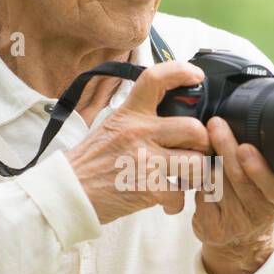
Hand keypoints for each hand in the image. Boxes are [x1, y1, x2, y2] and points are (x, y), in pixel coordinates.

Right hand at [66, 61, 210, 224]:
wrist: (69, 193)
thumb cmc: (90, 163)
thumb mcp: (111, 127)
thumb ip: (139, 119)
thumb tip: (169, 113)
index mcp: (129, 114)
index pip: (155, 79)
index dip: (181, 72)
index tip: (197, 76)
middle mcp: (139, 133)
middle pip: (193, 128)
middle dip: (204, 142)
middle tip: (199, 151)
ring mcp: (145, 161)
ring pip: (196, 162)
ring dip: (196, 174)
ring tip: (185, 179)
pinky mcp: (148, 188)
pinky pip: (180, 194)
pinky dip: (176, 202)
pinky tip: (167, 201)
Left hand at [193, 116, 273, 273]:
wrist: (241, 239)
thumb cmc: (252, 198)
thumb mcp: (268, 181)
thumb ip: (260, 158)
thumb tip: (238, 123)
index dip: (259, 168)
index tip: (246, 148)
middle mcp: (260, 214)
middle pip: (238, 179)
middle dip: (226, 148)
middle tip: (216, 125)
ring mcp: (235, 225)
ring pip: (216, 185)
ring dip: (208, 161)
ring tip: (202, 141)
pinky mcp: (212, 230)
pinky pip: (200, 197)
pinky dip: (197, 181)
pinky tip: (196, 172)